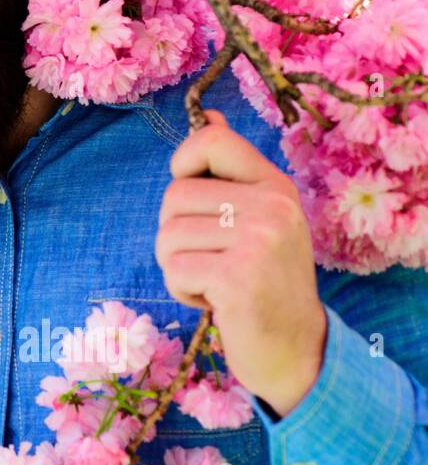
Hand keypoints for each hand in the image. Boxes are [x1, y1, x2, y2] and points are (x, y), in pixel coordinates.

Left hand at [155, 109, 326, 417]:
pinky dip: (183, 291)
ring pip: (167, 235)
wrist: (297, 349)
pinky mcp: (237, 278)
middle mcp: (272, 207)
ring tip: (215, 281)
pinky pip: (173, 270)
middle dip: (175, 233)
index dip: (183, 165)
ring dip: (178, 266)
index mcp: (275, 186)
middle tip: (210, 259)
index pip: (210, 141)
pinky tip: (216, 302)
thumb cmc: (264, 281)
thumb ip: (230, 171)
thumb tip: (207, 115)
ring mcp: (258, 242)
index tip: (194, 198)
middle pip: (173, 196)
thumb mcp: (258, 218)